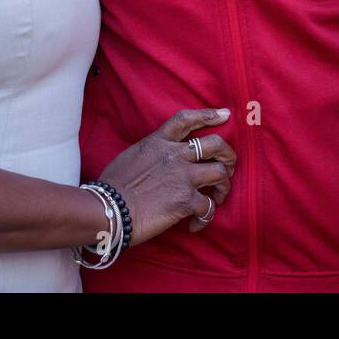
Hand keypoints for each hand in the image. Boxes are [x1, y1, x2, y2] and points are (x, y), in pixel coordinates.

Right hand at [98, 108, 235, 245]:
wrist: (108, 208)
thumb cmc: (113, 186)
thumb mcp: (132, 155)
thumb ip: (151, 152)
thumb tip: (158, 158)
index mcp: (160, 142)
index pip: (187, 120)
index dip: (209, 115)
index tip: (225, 115)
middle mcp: (176, 155)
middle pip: (217, 144)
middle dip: (229, 155)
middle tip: (229, 166)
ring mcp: (184, 177)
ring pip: (221, 173)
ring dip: (224, 187)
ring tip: (217, 197)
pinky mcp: (186, 201)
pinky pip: (208, 207)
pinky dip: (206, 217)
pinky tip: (196, 224)